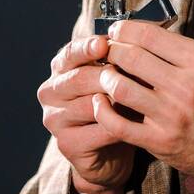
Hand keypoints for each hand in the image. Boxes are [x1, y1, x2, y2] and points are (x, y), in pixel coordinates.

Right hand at [37, 34, 136, 193]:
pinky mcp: (67, 144)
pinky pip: (98, 131)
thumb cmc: (116, 108)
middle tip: (136, 75)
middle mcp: (51, 92)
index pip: (71, 53)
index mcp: (60, 69)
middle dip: (109, 76)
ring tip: (142, 100)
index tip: (104, 43)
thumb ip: (119, 62)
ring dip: (118, 103)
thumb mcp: (115, 79)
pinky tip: (136, 125)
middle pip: (79, 78)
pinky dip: (120, 127)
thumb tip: (137, 42)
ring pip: (89, 105)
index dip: (87, 48)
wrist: (110, 152)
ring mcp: (55, 119)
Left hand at [93, 20, 193, 193]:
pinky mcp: (159, 140)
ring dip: (106, 78)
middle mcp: (186, 86)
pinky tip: (100, 102)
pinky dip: (103, 111)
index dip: (125, 29)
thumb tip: (146, 33)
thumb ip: (183, 52)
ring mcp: (171, 115)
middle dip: (112, 50)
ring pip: (120, 87)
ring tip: (106, 75)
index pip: (150, 35)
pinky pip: (118, 123)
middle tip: (106, 51)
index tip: (117, 31)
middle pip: (131, 57)